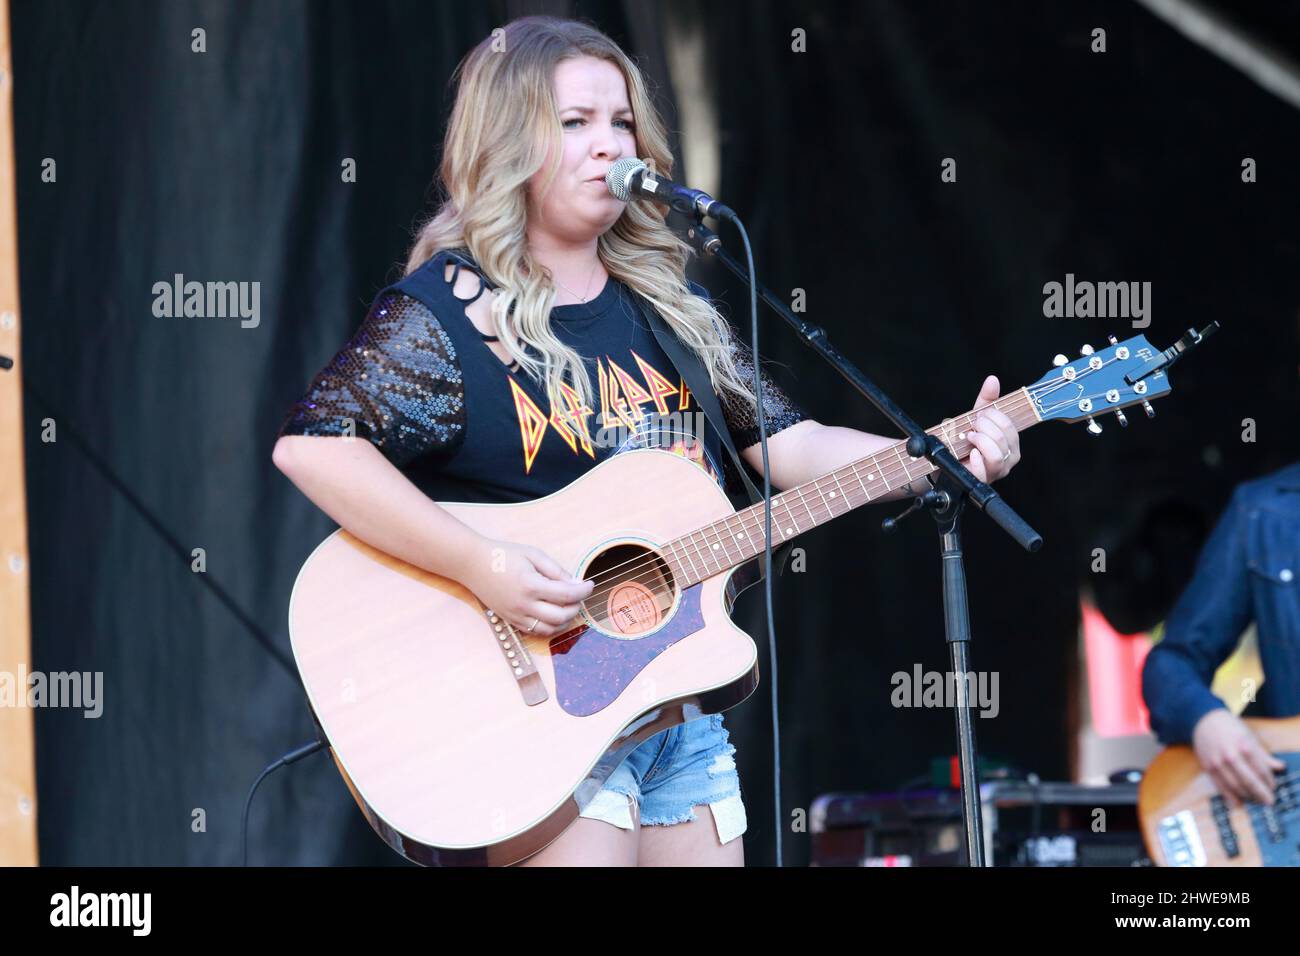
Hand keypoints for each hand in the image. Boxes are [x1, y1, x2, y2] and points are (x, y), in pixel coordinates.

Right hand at [463, 537, 593, 637]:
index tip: (590, 584)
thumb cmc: (503, 555)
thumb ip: (556, 570)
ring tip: (569, 606)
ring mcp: (516, 615)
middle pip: (562, 615)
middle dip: (577, 606)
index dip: (584, 591)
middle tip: (579, 595)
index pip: (567, 594)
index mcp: (531, 585)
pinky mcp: (511, 620)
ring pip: (550, 628)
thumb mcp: (533, 554)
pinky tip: (554, 614)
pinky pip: (536, 631)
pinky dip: (550, 626)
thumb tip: (575, 583)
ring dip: (565, 620)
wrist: (472, 564)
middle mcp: (524, 604)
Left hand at [962, 375, 1019, 482]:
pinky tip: (970, 453)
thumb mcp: (974, 418)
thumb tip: (992, 380)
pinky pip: (984, 471)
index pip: (1009, 426)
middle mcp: (1008, 459)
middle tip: (972, 424)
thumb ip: (986, 400)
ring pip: (997, 455)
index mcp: (1010, 443)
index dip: (993, 416)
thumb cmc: (963, 441)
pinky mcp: (981, 481)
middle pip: (1004, 438)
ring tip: (969, 437)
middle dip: (985, 426)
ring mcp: (996, 472)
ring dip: (981, 440)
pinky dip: (977, 460)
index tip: (978, 415)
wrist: (942, 462)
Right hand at [1192, 709, 1284, 804]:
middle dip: (1261, 793)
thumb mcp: (1249, 737)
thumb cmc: (1229, 727)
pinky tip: (1238, 803)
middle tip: (1269, 801)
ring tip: (1255, 800)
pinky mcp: (1208, 768)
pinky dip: (1229, 796)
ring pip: (1235, 786)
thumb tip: (1280, 767)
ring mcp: (1217, 763)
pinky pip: (1220, 786)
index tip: (1273, 787)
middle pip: (1249, 781)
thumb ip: (1263, 755)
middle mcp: (1230, 756)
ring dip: (1247, 796)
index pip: (1261, 770)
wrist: (1203, 720)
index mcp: (1243, 746)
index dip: (1269, 781)